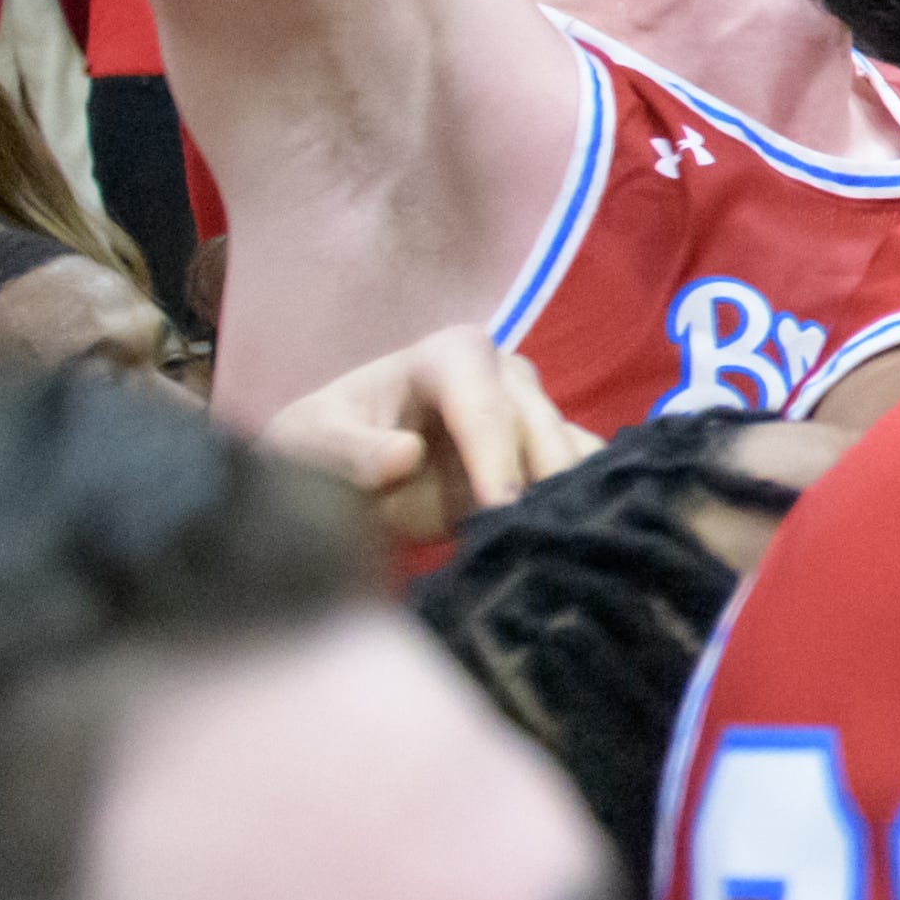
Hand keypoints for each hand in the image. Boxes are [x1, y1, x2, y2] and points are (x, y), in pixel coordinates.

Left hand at [258, 324, 596, 550]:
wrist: (345, 476)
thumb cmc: (324, 445)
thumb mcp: (311, 442)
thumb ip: (349, 450)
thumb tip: (404, 456)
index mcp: (451, 355)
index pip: (483, 404)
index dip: (493, 457)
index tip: (499, 508)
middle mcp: (506, 375)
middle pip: (539, 426)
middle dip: (542, 479)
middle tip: (541, 535)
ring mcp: (535, 413)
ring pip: (572, 450)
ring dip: (572, 495)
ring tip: (566, 544)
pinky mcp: (551, 454)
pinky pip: (586, 474)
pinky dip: (588, 506)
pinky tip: (578, 543)